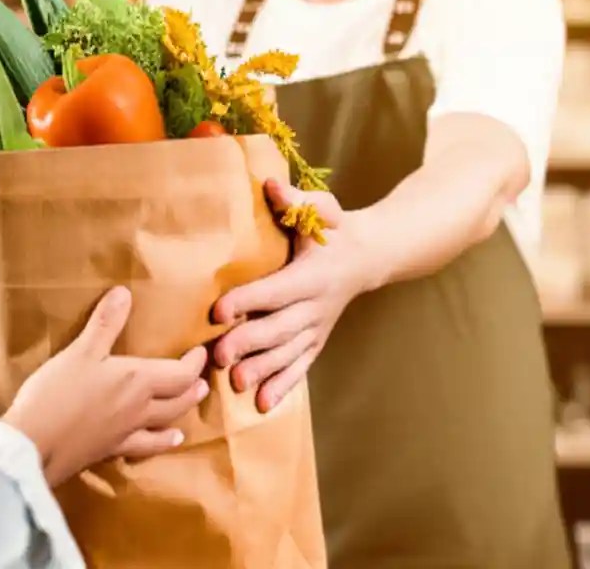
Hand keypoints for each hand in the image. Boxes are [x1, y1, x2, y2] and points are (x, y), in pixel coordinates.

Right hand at [3, 286, 209, 486]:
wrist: (34, 445)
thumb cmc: (57, 394)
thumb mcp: (80, 352)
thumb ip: (105, 324)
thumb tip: (125, 292)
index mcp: (136, 381)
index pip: (180, 374)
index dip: (194, 364)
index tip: (201, 352)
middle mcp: (139, 409)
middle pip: (179, 399)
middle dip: (193, 386)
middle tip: (202, 379)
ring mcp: (127, 433)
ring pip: (167, 422)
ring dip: (183, 410)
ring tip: (194, 402)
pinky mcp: (111, 450)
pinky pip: (146, 446)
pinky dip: (163, 442)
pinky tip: (170, 442)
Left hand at [212, 179, 359, 412]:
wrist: (371, 256)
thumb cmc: (337, 230)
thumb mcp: (322, 210)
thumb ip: (295, 202)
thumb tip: (270, 184)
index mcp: (312, 275)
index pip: (276, 290)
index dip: (248, 300)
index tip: (218, 309)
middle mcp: (315, 306)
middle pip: (279, 329)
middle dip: (248, 343)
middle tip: (218, 355)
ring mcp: (317, 327)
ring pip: (288, 354)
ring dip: (262, 370)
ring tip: (235, 384)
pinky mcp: (317, 341)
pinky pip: (301, 367)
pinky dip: (283, 386)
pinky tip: (262, 405)